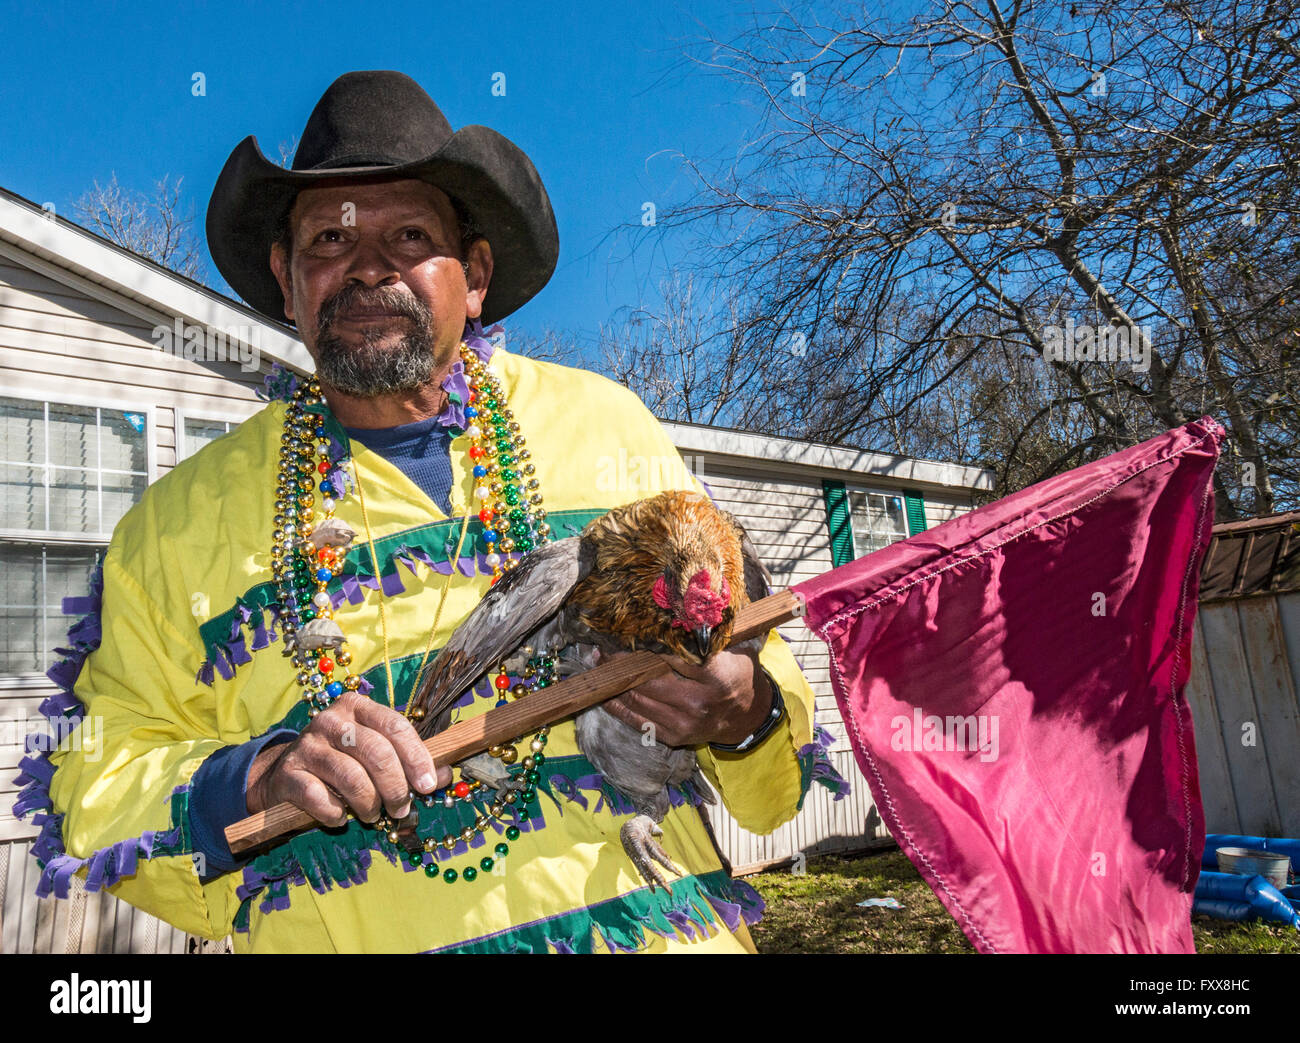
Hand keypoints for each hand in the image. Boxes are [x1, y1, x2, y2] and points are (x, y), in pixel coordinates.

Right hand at [245, 691, 450, 825]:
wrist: (283, 775)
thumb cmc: (341, 761)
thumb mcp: (374, 753)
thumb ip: (409, 760)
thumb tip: (443, 775)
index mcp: (357, 706)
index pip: (395, 726)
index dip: (416, 757)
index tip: (428, 785)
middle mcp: (331, 720)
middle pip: (377, 753)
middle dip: (395, 788)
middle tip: (400, 810)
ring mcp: (307, 746)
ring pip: (352, 778)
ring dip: (369, 804)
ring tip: (372, 815)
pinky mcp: (288, 773)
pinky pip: (320, 799)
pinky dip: (337, 814)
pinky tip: (341, 817)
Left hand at [598, 646, 774, 747]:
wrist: (747, 716)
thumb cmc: (738, 674)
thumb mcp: (735, 648)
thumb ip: (710, 633)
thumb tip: (679, 607)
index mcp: (715, 675)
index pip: (672, 656)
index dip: (645, 645)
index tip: (627, 633)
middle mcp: (698, 702)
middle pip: (648, 681)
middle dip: (622, 664)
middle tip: (605, 649)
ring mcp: (684, 722)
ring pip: (638, 700)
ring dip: (615, 683)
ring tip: (601, 665)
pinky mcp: (673, 736)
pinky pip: (636, 720)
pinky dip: (618, 705)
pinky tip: (606, 691)